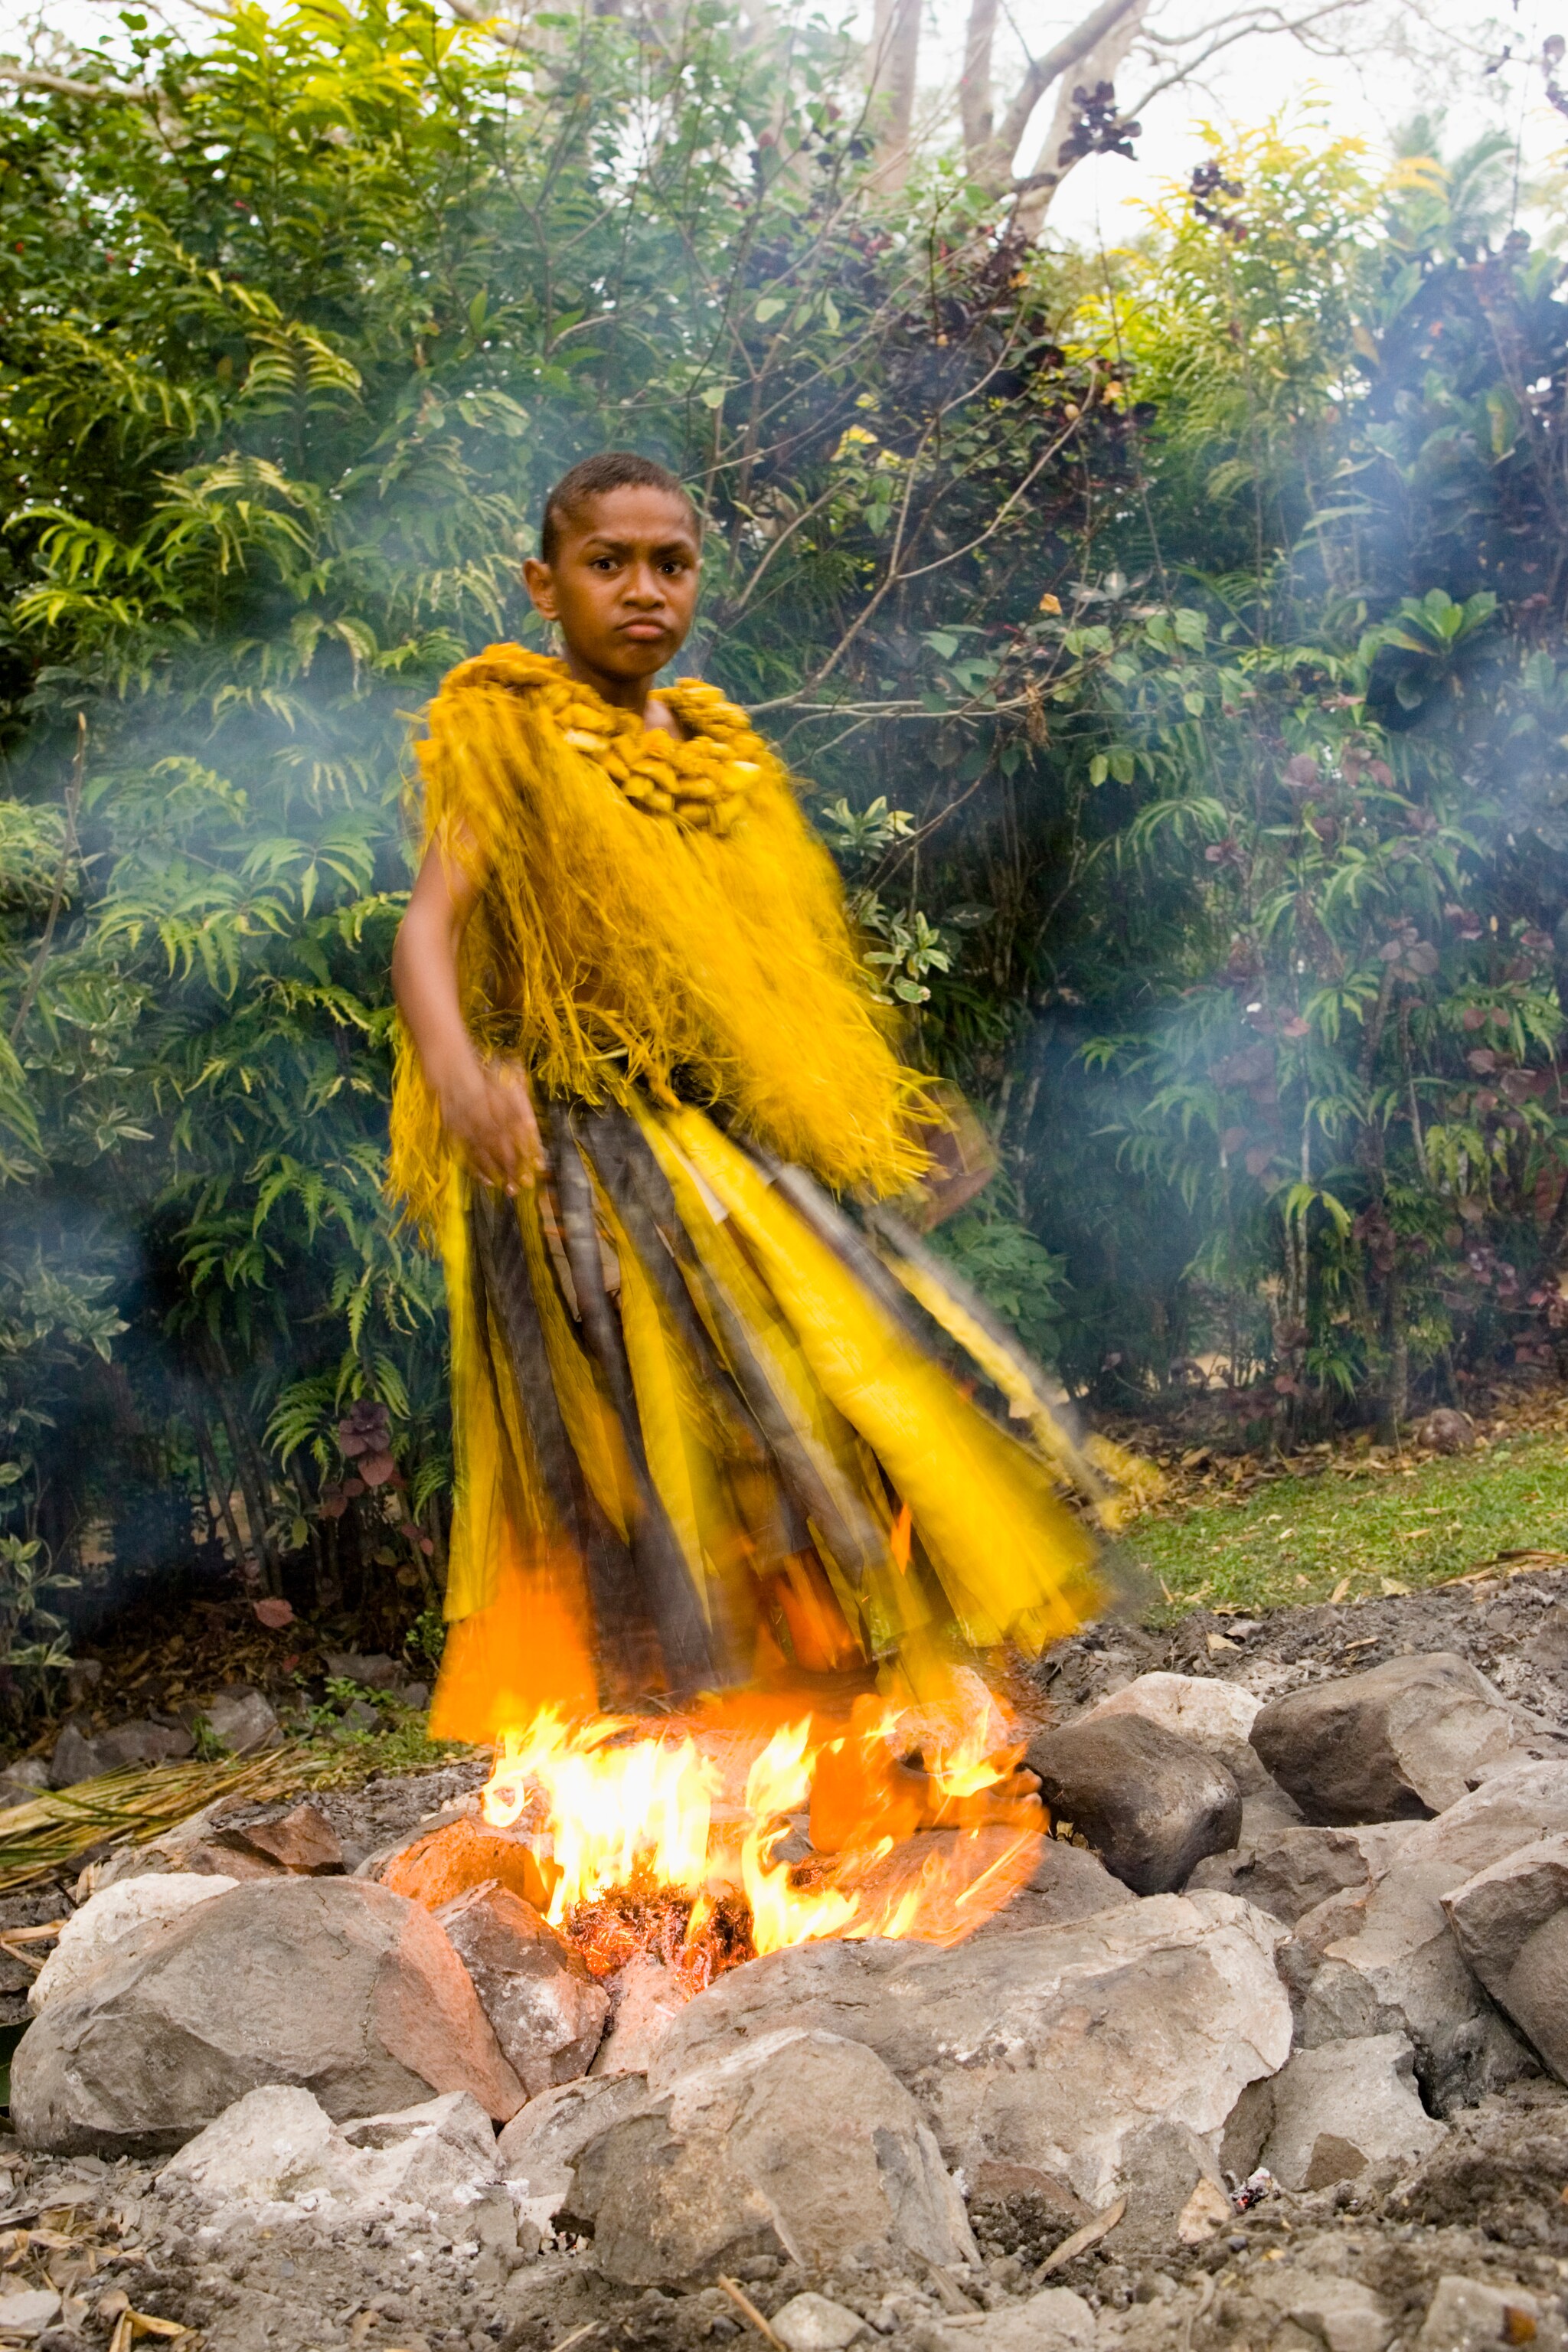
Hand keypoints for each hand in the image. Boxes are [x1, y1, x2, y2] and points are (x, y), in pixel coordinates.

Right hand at [439, 1059, 544, 1191]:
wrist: (449, 1067)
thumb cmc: (482, 1072)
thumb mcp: (506, 1078)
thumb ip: (519, 1100)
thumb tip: (529, 1124)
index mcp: (502, 1103)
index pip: (520, 1131)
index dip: (530, 1148)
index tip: (539, 1165)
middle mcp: (487, 1116)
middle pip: (504, 1145)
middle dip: (516, 1167)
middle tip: (525, 1184)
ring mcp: (470, 1125)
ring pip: (487, 1153)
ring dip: (499, 1172)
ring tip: (510, 1188)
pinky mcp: (455, 1131)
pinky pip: (468, 1153)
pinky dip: (478, 1169)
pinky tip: (488, 1181)